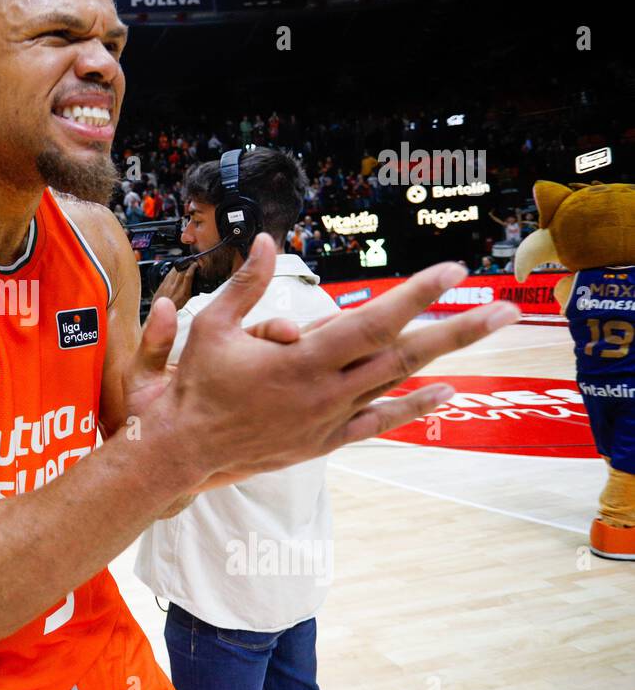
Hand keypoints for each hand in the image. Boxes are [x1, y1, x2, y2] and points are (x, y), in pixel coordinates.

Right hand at [129, 234, 518, 499]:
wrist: (184, 449)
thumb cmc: (194, 385)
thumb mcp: (212, 326)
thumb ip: (246, 284)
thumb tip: (265, 240)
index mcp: (301, 359)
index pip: (372, 321)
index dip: (415, 294)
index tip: (451, 272)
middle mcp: (326, 390)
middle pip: (405, 354)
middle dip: (457, 328)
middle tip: (505, 310)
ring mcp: (330, 418)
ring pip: (397, 383)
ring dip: (444, 359)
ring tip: (483, 334)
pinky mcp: (324, 440)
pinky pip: (379, 422)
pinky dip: (414, 408)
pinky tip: (444, 392)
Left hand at [153, 262, 196, 309]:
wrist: (159, 313)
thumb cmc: (174, 309)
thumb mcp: (187, 301)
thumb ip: (191, 291)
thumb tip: (196, 283)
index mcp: (183, 292)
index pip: (189, 275)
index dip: (193, 267)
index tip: (195, 264)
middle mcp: (175, 288)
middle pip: (182, 270)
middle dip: (187, 264)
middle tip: (191, 261)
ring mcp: (167, 285)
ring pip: (174, 270)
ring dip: (180, 265)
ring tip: (184, 263)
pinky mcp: (161, 284)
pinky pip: (168, 274)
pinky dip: (173, 270)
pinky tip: (175, 269)